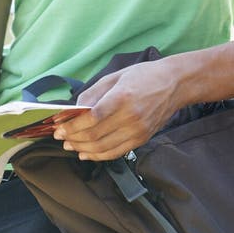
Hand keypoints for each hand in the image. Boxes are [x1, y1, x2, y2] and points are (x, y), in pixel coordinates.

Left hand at [53, 58, 185, 160]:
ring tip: (70, 145)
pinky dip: (98, 156)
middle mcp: (130, 117)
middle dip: (73, 138)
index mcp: (122, 98)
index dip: (71, 125)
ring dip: (82, 149)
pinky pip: (116, 153)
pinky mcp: (142, 140)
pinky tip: (86, 153)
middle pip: (94, 135)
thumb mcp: (115, 76)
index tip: (58, 126)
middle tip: (60, 136)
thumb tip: (73, 109)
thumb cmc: (144, 76)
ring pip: (103, 148)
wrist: (175, 85)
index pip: (91, 118)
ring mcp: (137, 131)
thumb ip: (92, 93)